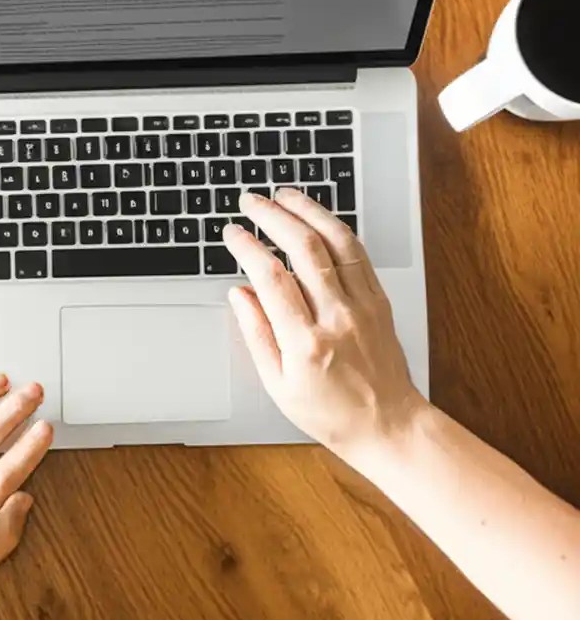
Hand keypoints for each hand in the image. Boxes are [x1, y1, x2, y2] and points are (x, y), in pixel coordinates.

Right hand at [223, 188, 425, 458]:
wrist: (388, 424)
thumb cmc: (331, 412)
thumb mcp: (277, 385)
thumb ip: (256, 334)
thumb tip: (238, 294)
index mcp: (306, 343)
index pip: (271, 278)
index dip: (247, 248)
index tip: (231, 233)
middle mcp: (337, 317)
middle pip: (304, 248)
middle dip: (273, 217)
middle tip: (251, 201)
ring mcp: (363, 305)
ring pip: (336, 242)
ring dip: (308, 211)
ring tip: (284, 195)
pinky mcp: (379, 300)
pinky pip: (357, 253)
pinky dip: (335, 228)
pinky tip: (318, 217)